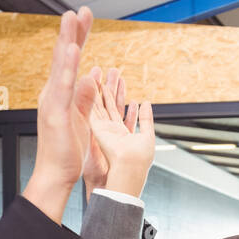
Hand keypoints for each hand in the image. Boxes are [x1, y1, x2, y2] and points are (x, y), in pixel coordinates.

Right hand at [24, 7, 95, 222]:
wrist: (55, 175)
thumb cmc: (67, 152)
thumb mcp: (83, 120)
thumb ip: (86, 98)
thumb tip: (92, 77)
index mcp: (60, 95)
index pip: (71, 62)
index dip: (78, 39)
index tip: (85, 19)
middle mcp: (52, 94)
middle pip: (63, 57)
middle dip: (72, 32)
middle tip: (80, 10)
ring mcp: (52, 102)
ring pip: (60, 66)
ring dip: (67, 40)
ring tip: (72, 17)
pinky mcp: (55, 113)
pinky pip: (62, 86)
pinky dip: (67, 67)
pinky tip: (73, 50)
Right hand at [89, 74, 153, 198]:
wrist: (130, 167)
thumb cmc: (140, 158)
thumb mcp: (148, 135)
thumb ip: (146, 119)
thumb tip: (146, 103)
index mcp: (121, 132)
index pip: (118, 109)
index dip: (118, 94)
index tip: (118, 80)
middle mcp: (109, 130)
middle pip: (108, 104)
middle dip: (109, 87)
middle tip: (109, 71)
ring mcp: (101, 129)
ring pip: (98, 104)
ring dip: (99, 89)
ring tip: (98, 73)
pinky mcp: (96, 128)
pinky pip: (92, 109)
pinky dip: (91, 96)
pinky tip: (90, 84)